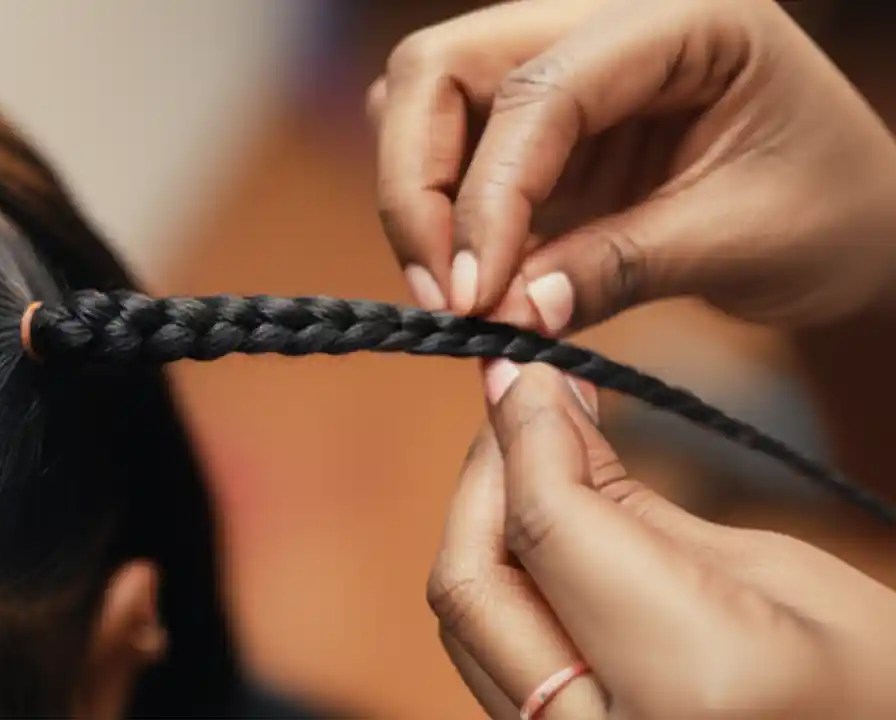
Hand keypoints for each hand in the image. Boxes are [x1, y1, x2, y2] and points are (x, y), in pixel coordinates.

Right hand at [370, 0, 895, 331]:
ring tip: (456, 290)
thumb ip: (617, 268)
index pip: (537, 90)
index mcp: (678, 18)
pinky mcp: (537, 121)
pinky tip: (473, 271)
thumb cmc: (829, 215)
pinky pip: (449, 145)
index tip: (474, 297)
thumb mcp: (739, 243)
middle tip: (446, 294)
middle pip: (441, 67)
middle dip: (420, 184)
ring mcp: (561, 64)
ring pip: (425, 98)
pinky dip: (439, 208)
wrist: (853, 220)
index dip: (488, 196)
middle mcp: (601, 20)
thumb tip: (507, 315)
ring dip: (417, 194)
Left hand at [429, 362, 895, 718]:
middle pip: (471, 583)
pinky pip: (493, 661)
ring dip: (480, 528)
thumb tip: (541, 410)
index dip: (523, 430)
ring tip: (531, 457)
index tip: (523, 367)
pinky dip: (501, 585)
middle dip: (483, 476)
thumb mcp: (778, 576)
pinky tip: (538, 532)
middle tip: (520, 403)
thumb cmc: (878, 689)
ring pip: (466, 625)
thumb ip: (630, 503)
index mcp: (685, 681)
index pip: (547, 526)